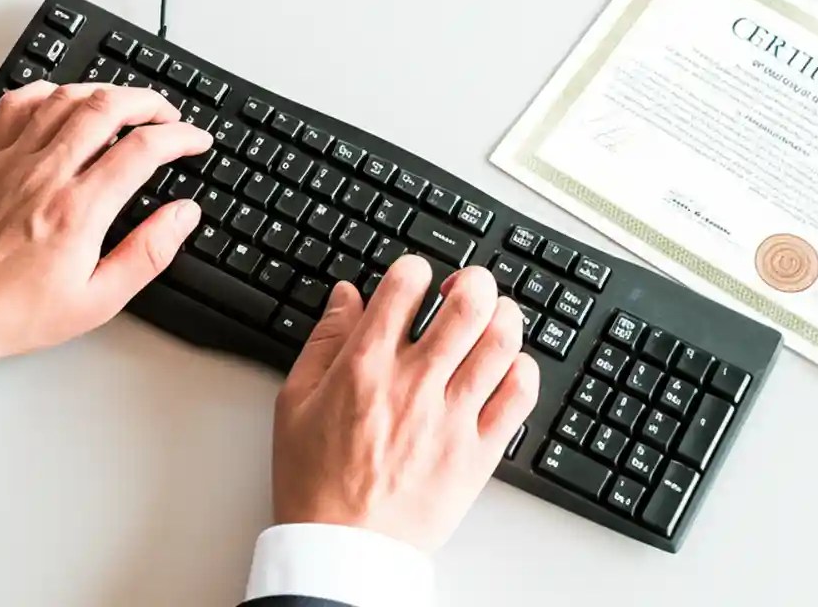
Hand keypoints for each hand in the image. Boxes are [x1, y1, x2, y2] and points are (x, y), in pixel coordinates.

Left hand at [0, 82, 212, 363]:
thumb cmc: (18, 310)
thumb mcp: (100, 299)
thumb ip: (148, 252)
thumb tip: (183, 215)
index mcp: (80, 210)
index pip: (143, 149)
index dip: (181, 137)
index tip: (196, 141)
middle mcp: (47, 174)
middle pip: (107, 107)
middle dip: (150, 102)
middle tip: (169, 116)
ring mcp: (14, 161)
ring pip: (67, 97)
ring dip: (107, 91)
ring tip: (128, 104)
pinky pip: (19, 104)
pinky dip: (50, 92)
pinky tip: (67, 102)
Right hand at [271, 256, 539, 551]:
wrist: (342, 548)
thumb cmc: (316, 482)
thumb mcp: (295, 401)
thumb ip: (325, 341)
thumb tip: (347, 297)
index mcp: (366, 367)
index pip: (405, 285)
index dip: (415, 269)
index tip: (416, 279)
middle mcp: (415, 384)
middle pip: (468, 303)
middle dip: (473, 281)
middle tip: (466, 289)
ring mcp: (452, 417)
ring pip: (501, 341)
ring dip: (503, 316)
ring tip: (492, 320)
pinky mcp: (479, 451)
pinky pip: (520, 397)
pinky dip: (522, 370)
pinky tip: (507, 368)